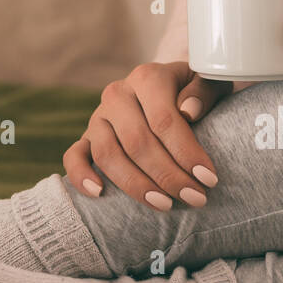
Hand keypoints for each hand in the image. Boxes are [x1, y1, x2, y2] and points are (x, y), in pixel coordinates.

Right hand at [63, 61, 228, 210]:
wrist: (169, 89)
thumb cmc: (194, 91)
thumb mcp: (209, 82)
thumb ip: (204, 91)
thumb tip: (189, 111)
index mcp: (147, 77)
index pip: (164, 120)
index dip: (186, 153)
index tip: (209, 179)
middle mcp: (117, 94)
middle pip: (138, 142)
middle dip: (169, 176)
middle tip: (196, 198)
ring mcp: (98, 117)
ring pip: (108, 154)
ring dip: (136, 185)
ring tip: (165, 205)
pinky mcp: (86, 137)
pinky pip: (74, 156)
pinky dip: (81, 176)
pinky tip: (100, 194)